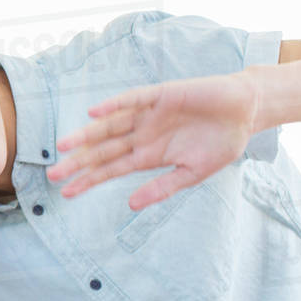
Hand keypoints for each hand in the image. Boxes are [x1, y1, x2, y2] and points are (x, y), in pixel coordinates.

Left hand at [47, 72, 258, 209]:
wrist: (247, 112)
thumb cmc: (220, 143)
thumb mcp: (192, 173)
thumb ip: (162, 188)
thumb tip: (131, 205)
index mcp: (147, 155)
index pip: (110, 169)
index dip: (88, 180)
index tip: (66, 192)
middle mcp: (141, 135)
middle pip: (102, 150)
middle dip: (78, 162)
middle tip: (53, 174)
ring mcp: (148, 115)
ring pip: (109, 126)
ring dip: (87, 135)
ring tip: (63, 146)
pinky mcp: (160, 95)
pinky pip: (132, 99)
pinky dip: (114, 105)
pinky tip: (94, 113)